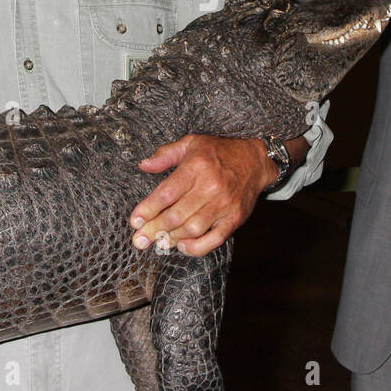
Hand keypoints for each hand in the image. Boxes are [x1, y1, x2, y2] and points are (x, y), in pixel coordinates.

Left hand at [129, 135, 275, 257]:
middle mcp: (210, 186)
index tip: (135, 221)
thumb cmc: (219, 152)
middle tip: (139, 240)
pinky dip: (197, 247)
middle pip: (176, 214)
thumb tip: (143, 165)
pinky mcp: (235, 218)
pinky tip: (183, 247)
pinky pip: (215, 238)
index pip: (167, 192)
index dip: (148, 209)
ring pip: (193, 228)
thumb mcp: (191, 143)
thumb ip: (166, 154)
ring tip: (157, 243)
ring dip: (172, 238)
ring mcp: (224, 205)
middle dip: (154, 229)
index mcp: (196, 166)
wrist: (255, 160)